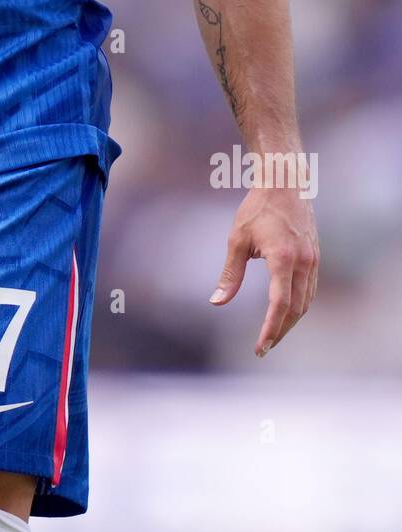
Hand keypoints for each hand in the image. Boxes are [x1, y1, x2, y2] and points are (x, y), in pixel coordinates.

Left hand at [209, 180, 318, 356]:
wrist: (284, 183)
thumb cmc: (257, 209)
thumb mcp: (237, 240)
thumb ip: (230, 274)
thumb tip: (217, 302)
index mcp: (284, 259)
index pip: (280, 305)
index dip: (270, 329)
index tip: (260, 347)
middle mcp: (304, 263)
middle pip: (296, 309)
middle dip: (280, 332)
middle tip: (264, 348)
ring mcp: (313, 260)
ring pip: (306, 302)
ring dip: (291, 322)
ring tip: (273, 335)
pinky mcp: (315, 257)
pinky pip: (310, 290)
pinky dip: (299, 306)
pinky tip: (286, 313)